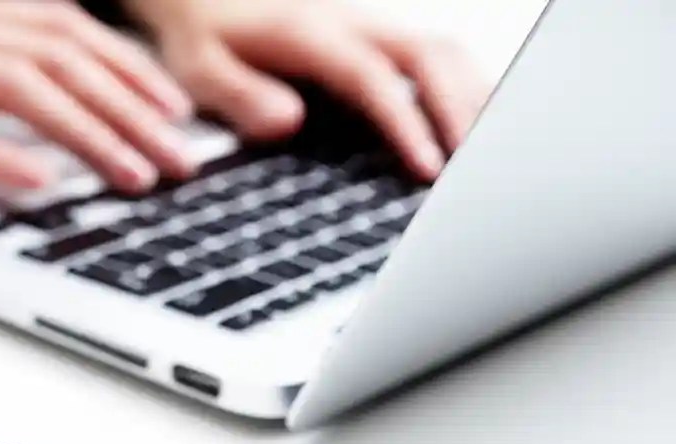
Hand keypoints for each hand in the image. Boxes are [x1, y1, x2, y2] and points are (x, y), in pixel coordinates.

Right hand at [0, 1, 194, 190]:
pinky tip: (40, 182)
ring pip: (20, 90)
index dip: (129, 67)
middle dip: (132, 108)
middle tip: (180, 156)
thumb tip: (47, 92)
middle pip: (60, 57)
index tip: (173, 107)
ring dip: (88, 133)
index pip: (65, 27)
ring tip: (133, 174)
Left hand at [125, 0, 491, 179]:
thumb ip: (240, 94)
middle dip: (461, 112)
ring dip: (473, 99)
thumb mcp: (199, 67)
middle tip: (478, 172)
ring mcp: (371, 24)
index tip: (427, 169)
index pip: (373, 79)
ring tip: (492, 157)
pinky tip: (477, 128)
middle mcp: (353, 21)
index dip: (405, 124)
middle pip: (430, 56)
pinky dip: (465, 89)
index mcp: (311, 33)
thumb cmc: (201, 35)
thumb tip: (289, 123)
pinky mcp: (379, 35)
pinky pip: (436, 55)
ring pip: (444, 51)